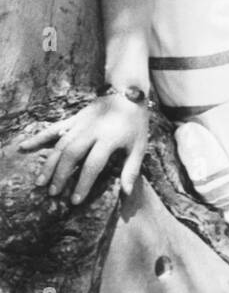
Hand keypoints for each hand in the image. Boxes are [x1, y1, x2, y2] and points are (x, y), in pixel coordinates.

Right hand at [18, 96, 148, 204]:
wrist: (128, 92)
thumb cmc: (136, 123)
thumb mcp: (140, 146)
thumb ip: (132, 169)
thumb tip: (127, 193)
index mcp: (109, 139)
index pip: (93, 164)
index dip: (83, 183)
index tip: (75, 200)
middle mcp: (92, 130)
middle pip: (71, 155)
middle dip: (61, 175)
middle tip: (53, 193)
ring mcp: (80, 123)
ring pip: (60, 144)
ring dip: (49, 163)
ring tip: (40, 182)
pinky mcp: (74, 118)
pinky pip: (53, 128)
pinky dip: (38, 138)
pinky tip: (24, 146)